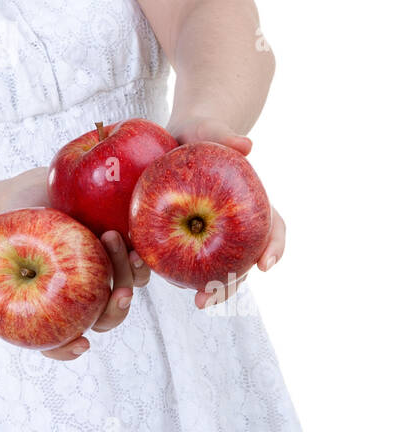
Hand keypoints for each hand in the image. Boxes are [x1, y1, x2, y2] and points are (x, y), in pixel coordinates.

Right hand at [0, 224, 151, 362]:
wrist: (39, 191)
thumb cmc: (12, 223)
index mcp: (50, 308)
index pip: (57, 341)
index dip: (67, 349)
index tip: (81, 345)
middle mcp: (81, 300)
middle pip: (102, 321)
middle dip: (114, 312)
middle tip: (116, 293)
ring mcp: (105, 278)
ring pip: (124, 291)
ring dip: (127, 275)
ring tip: (114, 242)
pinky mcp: (123, 255)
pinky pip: (139, 266)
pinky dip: (139, 259)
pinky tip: (132, 241)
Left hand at [166, 115, 285, 308]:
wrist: (174, 141)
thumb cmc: (200, 136)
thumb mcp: (211, 131)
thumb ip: (226, 135)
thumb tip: (246, 145)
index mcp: (253, 207)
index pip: (273, 229)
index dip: (274, 248)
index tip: (266, 264)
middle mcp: (235, 229)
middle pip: (241, 264)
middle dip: (231, 286)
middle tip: (212, 299)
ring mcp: (208, 238)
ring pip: (213, 271)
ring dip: (207, 290)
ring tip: (197, 299)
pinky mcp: (180, 239)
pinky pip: (178, 258)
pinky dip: (170, 269)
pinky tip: (157, 274)